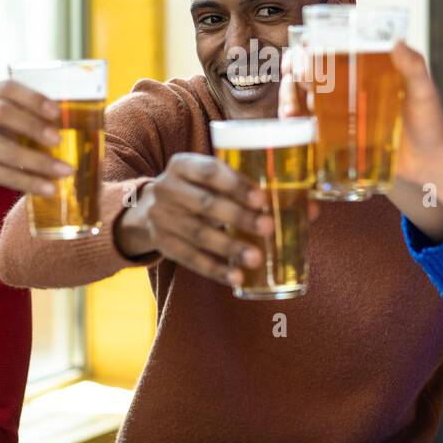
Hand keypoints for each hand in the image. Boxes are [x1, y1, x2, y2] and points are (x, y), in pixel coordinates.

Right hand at [0, 80, 69, 214]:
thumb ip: (15, 113)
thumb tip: (64, 123)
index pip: (7, 89)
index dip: (34, 98)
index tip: (57, 112)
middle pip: (3, 113)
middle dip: (35, 126)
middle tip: (59, 140)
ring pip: (6, 151)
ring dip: (40, 162)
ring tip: (65, 171)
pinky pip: (3, 175)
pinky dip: (29, 182)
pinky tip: (48, 189)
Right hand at [116, 152, 271, 288]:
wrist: (148, 208)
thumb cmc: (195, 189)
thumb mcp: (205, 177)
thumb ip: (238, 184)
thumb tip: (294, 204)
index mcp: (181, 165)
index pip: (209, 171)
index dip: (236, 185)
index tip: (262, 199)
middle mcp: (166, 188)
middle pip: (205, 204)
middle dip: (239, 217)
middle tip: (268, 227)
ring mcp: (161, 218)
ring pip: (198, 234)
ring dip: (230, 247)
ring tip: (256, 258)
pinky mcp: (162, 243)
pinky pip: (190, 259)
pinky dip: (215, 269)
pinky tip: (237, 277)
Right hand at [280, 40, 442, 187]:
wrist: (433, 162)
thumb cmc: (431, 122)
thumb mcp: (424, 91)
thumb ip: (414, 66)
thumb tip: (397, 41)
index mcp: (363, 70)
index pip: (327, 51)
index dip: (307, 48)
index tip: (301, 51)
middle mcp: (346, 89)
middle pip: (307, 74)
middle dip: (294, 74)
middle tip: (298, 81)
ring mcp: (339, 115)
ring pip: (301, 100)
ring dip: (288, 99)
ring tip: (292, 111)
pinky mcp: (337, 140)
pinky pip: (308, 130)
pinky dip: (295, 127)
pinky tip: (294, 127)